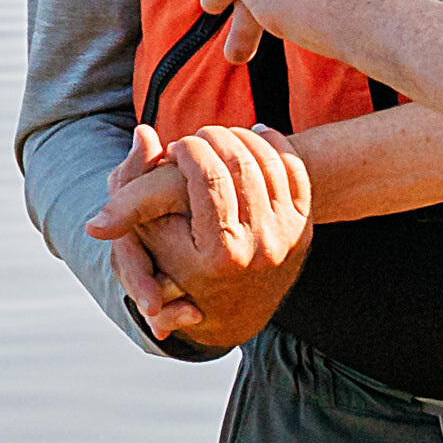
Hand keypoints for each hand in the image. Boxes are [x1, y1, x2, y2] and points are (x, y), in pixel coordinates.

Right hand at [89, 124, 314, 350]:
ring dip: (242, 138)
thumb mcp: (151, 239)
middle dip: (215, 140)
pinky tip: (253, 137)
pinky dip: (274, 147)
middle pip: (241, 164)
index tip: (176, 146)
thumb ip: (138, 187)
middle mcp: (262, 247)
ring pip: (269, 162)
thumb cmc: (181, 270)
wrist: (233, 310)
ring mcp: (288, 237)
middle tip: (198, 137)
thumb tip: (142, 132)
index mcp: (222, 253)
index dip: (190, 150)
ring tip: (219, 138)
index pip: (208, 176)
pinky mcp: (303, 229)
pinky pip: (295, 170)